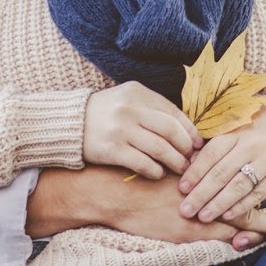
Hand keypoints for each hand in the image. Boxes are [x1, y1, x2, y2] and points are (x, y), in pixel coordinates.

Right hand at [83, 82, 203, 179]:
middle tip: (191, 158)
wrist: (67, 124)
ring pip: (160, 148)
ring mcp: (119, 129)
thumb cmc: (105, 114)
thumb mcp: (127, 100)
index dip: (190, 130)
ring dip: (175, 162)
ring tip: (180, 169)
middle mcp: (129, 108)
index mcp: (137, 92)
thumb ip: (153, 109)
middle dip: (186, 147)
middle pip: (170, 130)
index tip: (198, 143)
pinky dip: (155, 171)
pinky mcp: (111, 149)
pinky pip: (142, 163)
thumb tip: (187, 130)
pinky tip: (158, 174)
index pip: (173, 112)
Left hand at [179, 93, 265, 224]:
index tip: (181, 188)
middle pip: (220, 173)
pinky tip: (228, 215)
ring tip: (203, 217)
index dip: (194, 172)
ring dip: (218, 203)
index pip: (210, 153)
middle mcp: (250, 145)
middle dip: (201, 194)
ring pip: (238, 185)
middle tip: (185, 210)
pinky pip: (259, 192)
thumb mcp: (243, 118)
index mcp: (237, 130)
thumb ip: (221, 134)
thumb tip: (191, 151)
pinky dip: (243, 205)